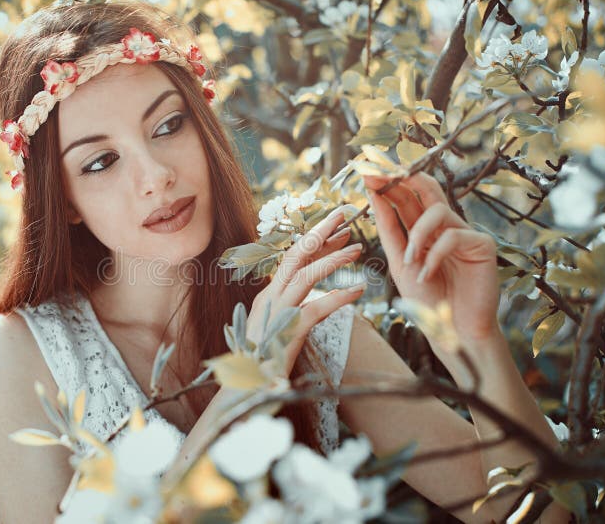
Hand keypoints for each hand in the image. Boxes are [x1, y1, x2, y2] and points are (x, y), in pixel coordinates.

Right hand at [247, 205, 366, 375]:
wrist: (245, 390)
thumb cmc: (262, 362)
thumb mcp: (276, 328)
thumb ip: (292, 309)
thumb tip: (311, 297)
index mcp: (268, 295)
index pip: (293, 258)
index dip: (315, 240)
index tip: (336, 229)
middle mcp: (270, 297)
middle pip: (296, 255)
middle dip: (320, 232)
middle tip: (343, 214)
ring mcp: (278, 312)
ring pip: (306, 275)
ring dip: (333, 259)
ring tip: (357, 248)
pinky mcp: (289, 331)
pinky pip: (317, 308)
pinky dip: (339, 297)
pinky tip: (358, 290)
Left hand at [363, 172, 501, 348]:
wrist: (452, 330)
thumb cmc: (428, 298)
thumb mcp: (400, 263)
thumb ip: (390, 231)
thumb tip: (375, 197)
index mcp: (424, 229)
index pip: (407, 198)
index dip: (388, 185)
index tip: (367, 173)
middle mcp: (445, 226)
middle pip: (427, 190)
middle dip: (404, 180)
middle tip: (384, 173)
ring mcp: (465, 233)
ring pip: (438, 211)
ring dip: (417, 235)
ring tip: (409, 261)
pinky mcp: (482, 245)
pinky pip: (453, 236)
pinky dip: (434, 255)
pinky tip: (426, 275)